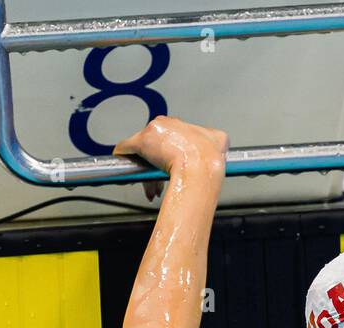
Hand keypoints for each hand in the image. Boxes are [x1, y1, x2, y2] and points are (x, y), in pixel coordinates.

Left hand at [113, 116, 228, 199]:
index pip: (172, 138)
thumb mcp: (220, 142)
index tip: (172, 166)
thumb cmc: (210, 159)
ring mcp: (153, 132)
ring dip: (146, 169)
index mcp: (184, 125)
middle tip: (160, 181)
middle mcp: (168, 124)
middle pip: (156, 144)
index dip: (171, 155)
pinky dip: (124, 155)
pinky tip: (124, 163)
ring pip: (144, 149)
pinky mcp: (140, 142)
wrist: (202, 164)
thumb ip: (215, 141)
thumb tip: (219, 146)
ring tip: (150, 187)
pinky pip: (127, 147)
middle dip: (158, 163)